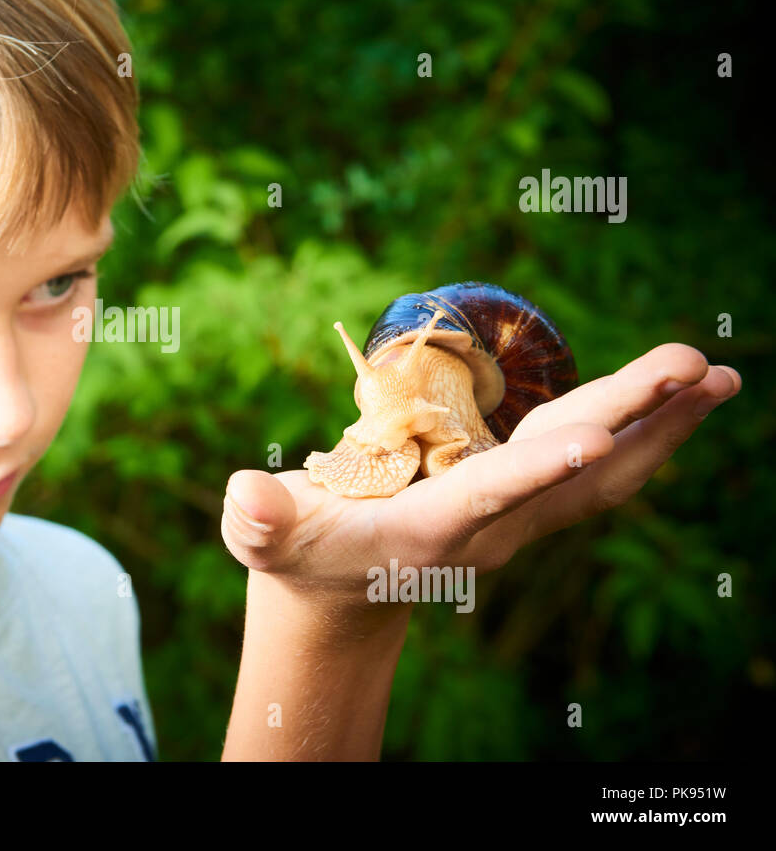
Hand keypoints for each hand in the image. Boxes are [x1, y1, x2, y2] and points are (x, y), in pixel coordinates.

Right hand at [221, 344, 740, 619]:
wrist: (340, 596)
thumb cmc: (298, 557)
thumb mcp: (267, 539)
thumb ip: (261, 520)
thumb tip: (250, 493)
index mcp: (427, 531)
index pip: (491, 496)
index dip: (540, 470)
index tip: (596, 440)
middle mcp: (487, 525)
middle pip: (573, 474)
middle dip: (634, 422)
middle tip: (698, 368)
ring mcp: (511, 514)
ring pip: (599, 472)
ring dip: (659, 426)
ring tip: (715, 376)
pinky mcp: (517, 497)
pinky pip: (591, 466)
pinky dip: (637, 430)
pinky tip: (667, 395)